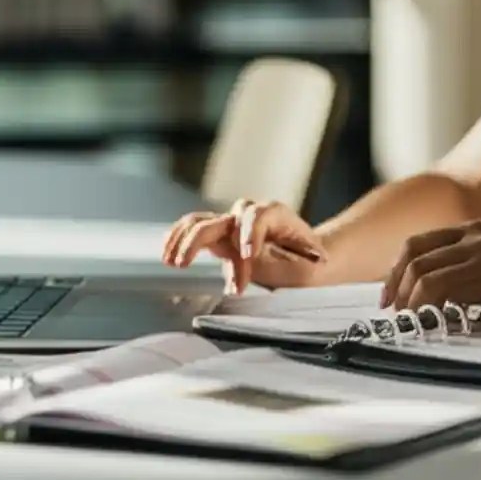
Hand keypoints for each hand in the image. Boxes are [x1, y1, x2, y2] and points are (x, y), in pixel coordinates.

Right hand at [162, 199, 327, 293]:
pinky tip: (167, 253)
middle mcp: (249, 214)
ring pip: (200, 222)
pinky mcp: (219, 234)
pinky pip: (192, 229)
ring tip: (174, 262)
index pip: (257, 215)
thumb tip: (292, 265)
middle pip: (221, 218)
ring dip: (183, 240)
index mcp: (276, 215)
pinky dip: (178, 239)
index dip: (250, 233)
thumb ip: (298, 262)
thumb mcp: (313, 263)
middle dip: (201, 241)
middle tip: (187, 264)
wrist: (305, 256)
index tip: (248, 256)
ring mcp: (231, 223)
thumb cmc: (309, 260)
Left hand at [382, 220, 480, 331]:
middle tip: (396, 314)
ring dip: (412, 302)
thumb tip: (422, 294)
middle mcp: (477, 236)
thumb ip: (462, 268)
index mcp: (473, 230)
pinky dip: (433, 308)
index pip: (416, 245)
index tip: (389, 298)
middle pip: (416, 259)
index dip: (395, 273)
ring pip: (428, 276)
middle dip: (397, 290)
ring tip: (412, 321)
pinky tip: (435, 321)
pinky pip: (451, 291)